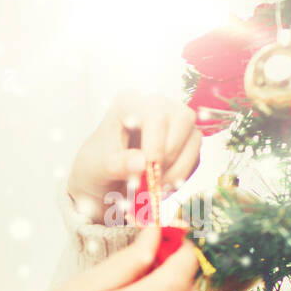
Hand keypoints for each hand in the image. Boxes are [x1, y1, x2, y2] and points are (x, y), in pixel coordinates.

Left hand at [66, 91, 201, 221]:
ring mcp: (175, 122)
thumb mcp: (96, 169)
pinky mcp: (186, 142)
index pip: (155, 114)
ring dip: (176, 170)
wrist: (102, 183)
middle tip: (149, 181)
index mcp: (128, 103)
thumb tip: (141, 163)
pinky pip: (195, 157)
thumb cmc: (95, 168)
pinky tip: (160, 186)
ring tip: (152, 188)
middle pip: (183, 119)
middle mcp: (157, 105)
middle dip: (168, 156)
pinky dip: (180, 176)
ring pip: (194, 138)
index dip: (156, 144)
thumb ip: (116, 165)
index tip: (147, 171)